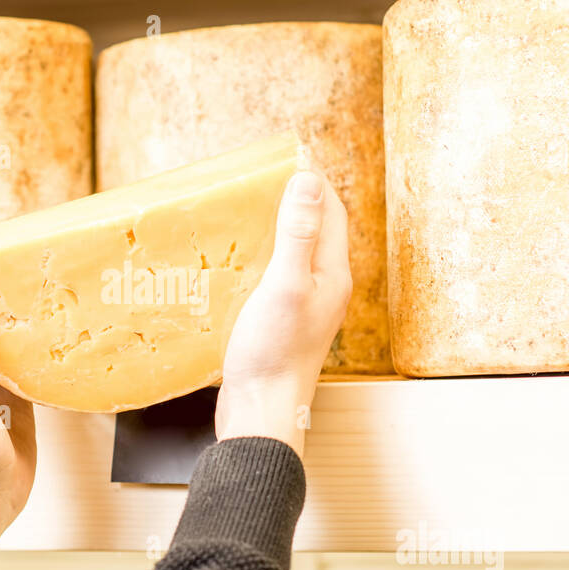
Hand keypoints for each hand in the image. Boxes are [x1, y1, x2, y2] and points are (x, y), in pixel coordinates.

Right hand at [216, 172, 351, 455]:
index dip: (311, 181)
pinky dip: (259, 261)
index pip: (331, 212)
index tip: (284, 157)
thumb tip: (308, 180)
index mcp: (333, 274)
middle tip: (257, 181)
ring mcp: (304, 309)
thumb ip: (297, 233)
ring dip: (274, 231)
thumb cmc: (274, 352)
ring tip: (243, 214)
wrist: (261, 413)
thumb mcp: (284, 284)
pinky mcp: (281, 325)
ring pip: (294, 256)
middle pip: (314, 232)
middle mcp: (325, 289)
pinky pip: (276, 279)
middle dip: (291, 202)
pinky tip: (234, 264)